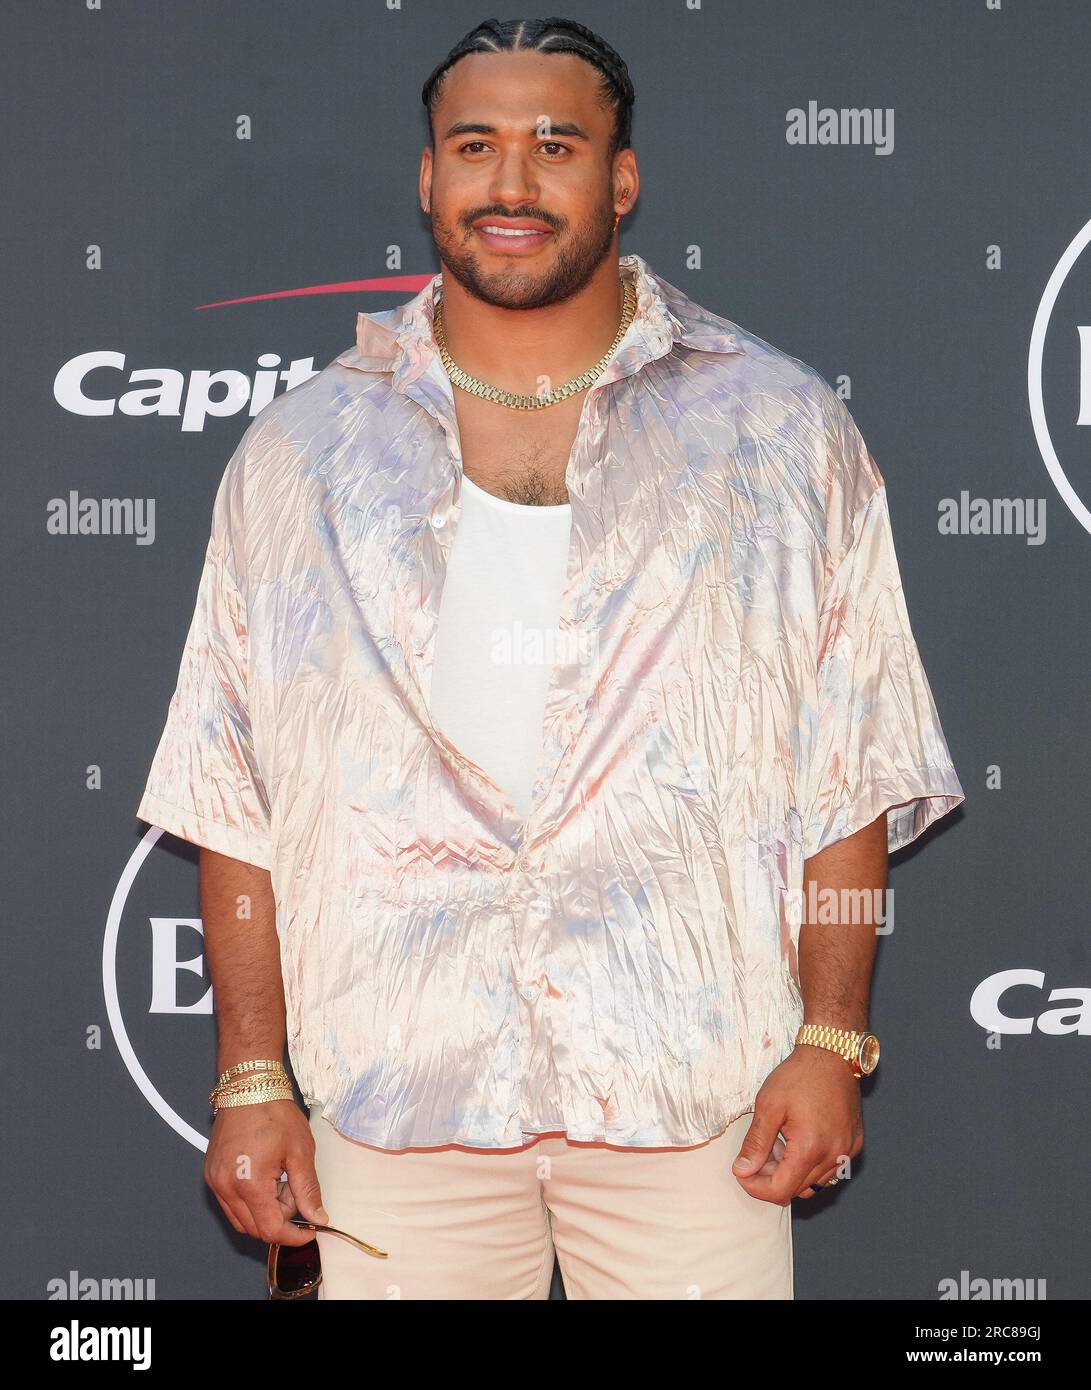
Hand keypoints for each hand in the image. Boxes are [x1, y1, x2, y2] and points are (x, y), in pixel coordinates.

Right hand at [204, 1100, 326, 1245]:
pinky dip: (250, 1202)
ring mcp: (215, 1182)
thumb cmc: (274, 1112)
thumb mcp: (301, 1152)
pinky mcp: (212, 1175)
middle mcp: (226, 1187)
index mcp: (249, 1183)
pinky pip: (231, 1204)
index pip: (271, 1229)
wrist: (249, 1087)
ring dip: (264, 1212)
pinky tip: (265, 1178)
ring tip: (280, 1180)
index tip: (310, 1230)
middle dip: (280, 1218)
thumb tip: (318, 1216)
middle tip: (295, 1190)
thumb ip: (308, 1190)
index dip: (293, 1236)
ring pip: (242, 1220)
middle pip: (255, 1228)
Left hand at [730, 1047, 862, 1204]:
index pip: (780, 1192)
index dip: (756, 1188)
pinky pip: (829, 1169)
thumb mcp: (768, 1105)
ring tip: (780, 1143)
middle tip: (760, 1150)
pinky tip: (798, 1140)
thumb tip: (742, 1171)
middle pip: (796, 1190)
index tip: (743, 1172)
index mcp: (810, 1149)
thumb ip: (756, 1143)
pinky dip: (810, 1164)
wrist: (832, 1053)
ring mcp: (846, 1152)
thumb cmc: (800, 1075)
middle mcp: (833, 1157)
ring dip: (792, 1172)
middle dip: (772, 1177)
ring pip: (813, 1183)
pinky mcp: (853, 1145)